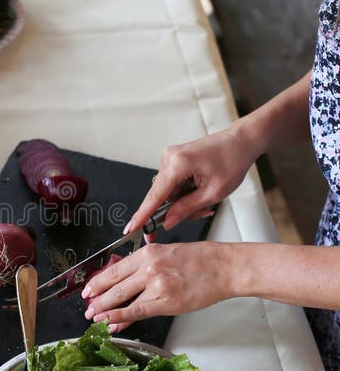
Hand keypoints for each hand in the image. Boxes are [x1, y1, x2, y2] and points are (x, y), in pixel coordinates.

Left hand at [82, 241, 233, 331]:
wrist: (223, 267)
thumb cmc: (201, 259)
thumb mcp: (167, 251)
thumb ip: (146, 263)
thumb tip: (127, 277)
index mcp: (147, 253)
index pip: (115, 269)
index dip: (98, 281)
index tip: (88, 289)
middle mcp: (149, 268)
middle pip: (114, 285)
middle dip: (97, 298)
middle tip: (87, 306)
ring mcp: (157, 285)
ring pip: (123, 299)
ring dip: (105, 310)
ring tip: (95, 317)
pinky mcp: (166, 302)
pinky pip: (137, 311)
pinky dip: (122, 318)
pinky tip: (112, 322)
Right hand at [125, 126, 255, 235]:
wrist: (240, 142)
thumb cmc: (232, 160)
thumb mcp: (213, 192)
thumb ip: (187, 208)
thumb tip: (168, 221)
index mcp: (178, 164)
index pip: (155, 196)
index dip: (143, 215)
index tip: (132, 228)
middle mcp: (169, 158)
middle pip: (161, 196)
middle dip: (176, 209)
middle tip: (201, 212)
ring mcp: (170, 158)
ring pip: (168, 193)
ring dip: (183, 202)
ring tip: (206, 200)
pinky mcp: (174, 160)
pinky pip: (172, 185)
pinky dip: (184, 193)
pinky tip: (199, 192)